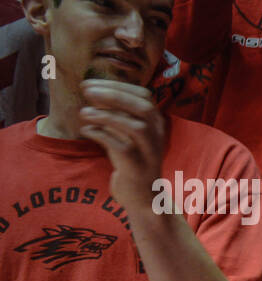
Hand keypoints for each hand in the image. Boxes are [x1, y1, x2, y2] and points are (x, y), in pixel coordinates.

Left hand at [78, 79, 166, 215]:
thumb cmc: (131, 162)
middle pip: (142, 107)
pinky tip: (86, 130)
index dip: (117, 86)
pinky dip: (101, 135)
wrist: (143, 197)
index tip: (91, 83)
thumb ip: (117, 115)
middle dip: (113, 95)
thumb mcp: (126, 135)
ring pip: (135, 127)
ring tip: (83, 112)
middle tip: (86, 90)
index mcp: (157, 124)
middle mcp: (157, 136)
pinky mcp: (138, 168)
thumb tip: (94, 91)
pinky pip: (121, 147)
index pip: (144, 96)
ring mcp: (149, 152)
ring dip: (106, 115)